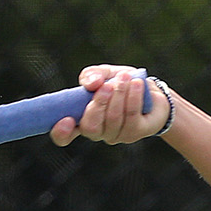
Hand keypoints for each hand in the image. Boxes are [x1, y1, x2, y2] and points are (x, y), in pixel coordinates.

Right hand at [48, 65, 170, 146]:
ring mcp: (116, 135)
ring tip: (125, 77)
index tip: (66, 119)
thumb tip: (92, 84)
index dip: (61, 133)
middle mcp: (97, 132)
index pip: (64, 136)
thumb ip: (91, 75)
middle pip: (91, 127)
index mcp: (82, 119)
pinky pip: (131, 116)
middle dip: (98, 104)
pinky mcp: (135, 132)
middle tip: (107, 85)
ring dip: (119, 95)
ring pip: (113, 119)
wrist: (148, 89)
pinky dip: (133, 97)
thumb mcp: (103, 74)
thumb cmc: (119, 83)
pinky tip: (136, 84)